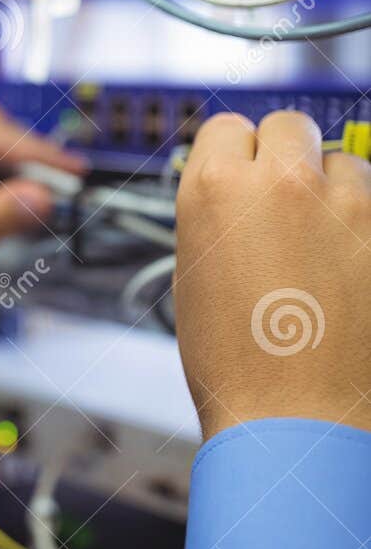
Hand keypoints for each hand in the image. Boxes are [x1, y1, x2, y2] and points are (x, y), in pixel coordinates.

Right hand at [174, 109, 370, 441]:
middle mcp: (281, 181)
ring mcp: (344, 204)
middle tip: (285, 206)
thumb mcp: (195, 274)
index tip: (243, 179)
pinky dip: (366, 227)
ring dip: (335, 193)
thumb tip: (241, 193)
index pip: (228, 127)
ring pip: (344, 163)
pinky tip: (351, 271)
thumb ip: (219, 215)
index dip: (235, 156)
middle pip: (290, 126)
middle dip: (287, 158)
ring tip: (323, 250)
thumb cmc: (237, 366)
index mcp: (215, 187)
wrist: (295, 422)